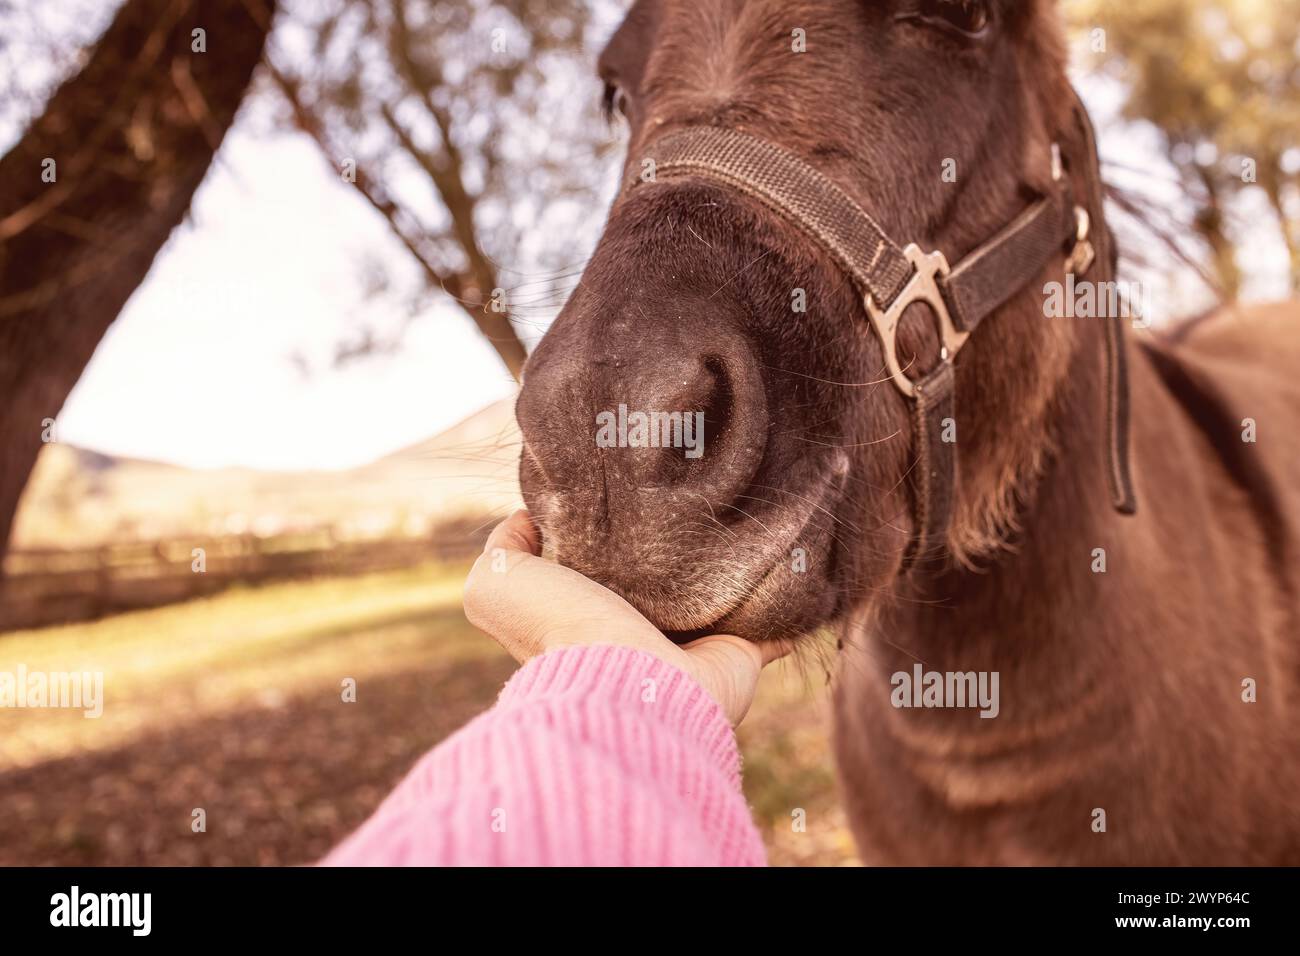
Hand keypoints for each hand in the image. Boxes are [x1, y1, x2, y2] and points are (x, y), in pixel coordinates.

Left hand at [463, 510, 789, 724]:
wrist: (629, 687)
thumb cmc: (561, 630)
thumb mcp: (498, 582)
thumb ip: (504, 547)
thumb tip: (529, 517)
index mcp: (590, 614)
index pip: (605, 569)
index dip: (613, 534)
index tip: (631, 488)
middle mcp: (641, 632)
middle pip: (669, 583)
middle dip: (682, 549)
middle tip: (704, 493)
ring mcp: (693, 648)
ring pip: (723, 599)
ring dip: (739, 570)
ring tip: (757, 516)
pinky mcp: (739, 656)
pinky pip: (776, 625)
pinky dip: (792, 604)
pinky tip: (804, 566)